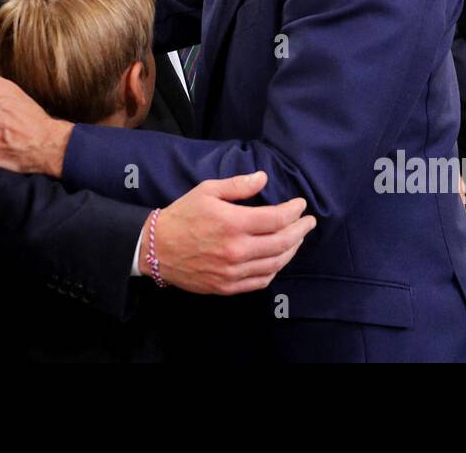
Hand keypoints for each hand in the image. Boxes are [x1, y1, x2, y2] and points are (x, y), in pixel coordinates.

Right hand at [142, 172, 316, 294]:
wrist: (156, 248)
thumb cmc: (182, 215)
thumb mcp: (207, 191)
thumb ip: (238, 186)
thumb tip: (263, 178)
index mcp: (232, 223)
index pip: (277, 219)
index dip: (294, 212)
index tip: (301, 205)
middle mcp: (236, 249)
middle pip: (282, 242)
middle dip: (300, 231)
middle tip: (309, 222)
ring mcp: (233, 271)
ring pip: (275, 264)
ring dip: (291, 250)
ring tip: (297, 239)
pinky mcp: (227, 286)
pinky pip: (260, 281)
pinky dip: (274, 270)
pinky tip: (278, 259)